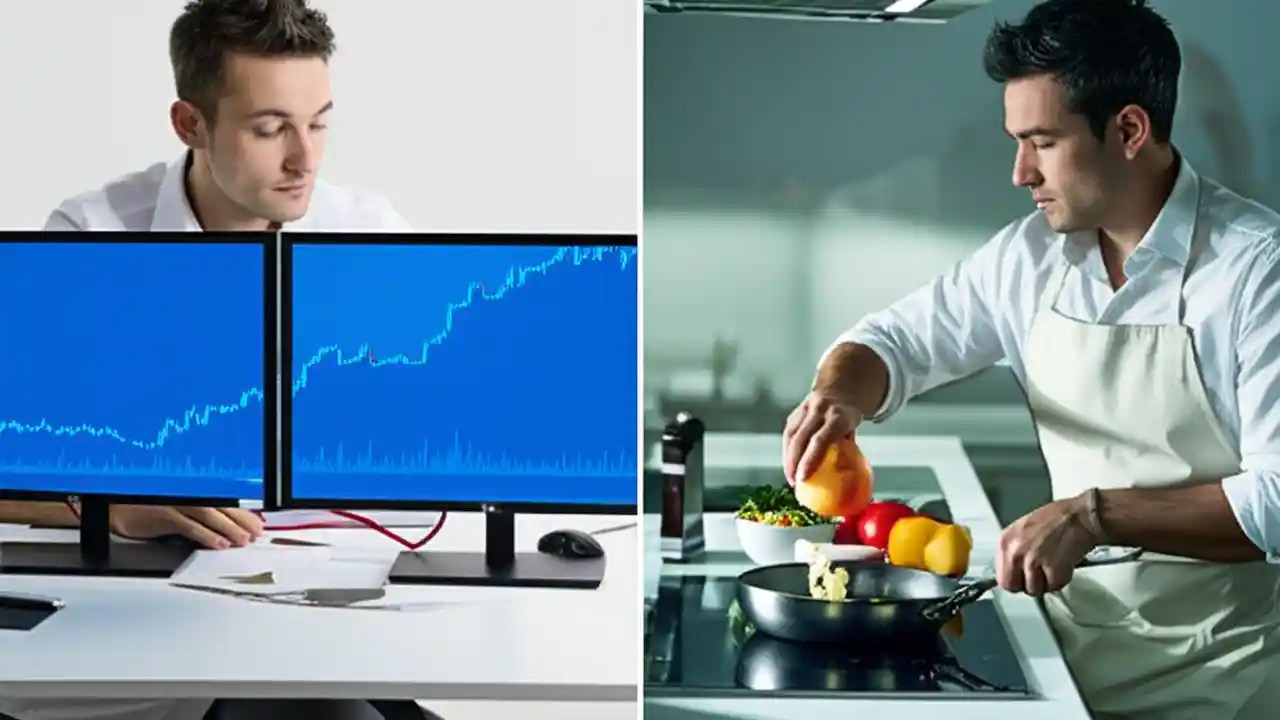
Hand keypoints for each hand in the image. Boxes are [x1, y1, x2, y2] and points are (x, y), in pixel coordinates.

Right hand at [109, 505, 263, 548]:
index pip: (223, 500)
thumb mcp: (173, 509)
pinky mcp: (162, 514)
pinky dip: (205, 535)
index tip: (257, 523)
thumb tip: (222, 529)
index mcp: (191, 491)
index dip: (242, 512)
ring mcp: (175, 502)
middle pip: (221, 505)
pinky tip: (218, 544)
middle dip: (241, 520)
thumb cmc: (141, 507)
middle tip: (256, 533)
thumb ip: (196, 516)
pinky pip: (189, 525)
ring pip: (209, 513)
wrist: (111, 507)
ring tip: (242, 541)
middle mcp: (186, 493)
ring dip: (228, 528)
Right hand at [782, 391, 862, 486]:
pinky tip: (789, 462)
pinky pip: (789, 430)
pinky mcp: (797, 409)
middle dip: (793, 462)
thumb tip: (847, 479)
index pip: (820, 440)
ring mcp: (807, 407)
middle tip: (793, 482)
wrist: (840, 388)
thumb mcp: (853, 429)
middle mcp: (821, 410)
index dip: (809, 460)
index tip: (803, 478)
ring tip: (789, 475)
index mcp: (838, 417)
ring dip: (787, 457)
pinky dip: (787, 448)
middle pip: (801, 438)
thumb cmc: (848, 416)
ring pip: (791, 434)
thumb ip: (848, 449)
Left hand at [997, 497, 1097, 595]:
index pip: (1001, 577)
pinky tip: (1063, 564)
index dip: (1015, 579)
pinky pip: (1054, 586)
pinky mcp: (1052, 569)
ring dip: (1046, 582)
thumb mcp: (1023, 530)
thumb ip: (1014, 551)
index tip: (1023, 577)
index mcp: (1006, 541)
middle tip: (1039, 573)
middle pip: (1013, 587)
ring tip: (1053, 563)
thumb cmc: (1056, 520)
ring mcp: (1033, 561)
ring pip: (1034, 590)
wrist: (1080, 516)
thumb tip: (1011, 570)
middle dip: (1027, 584)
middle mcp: (1016, 552)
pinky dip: (1061, 579)